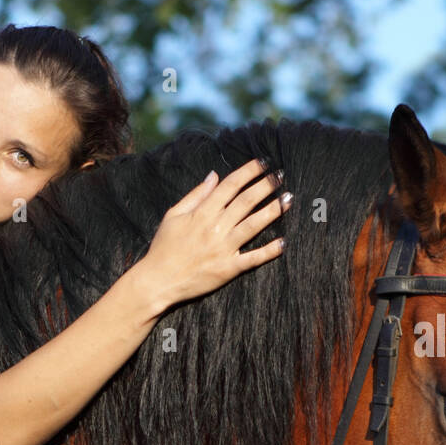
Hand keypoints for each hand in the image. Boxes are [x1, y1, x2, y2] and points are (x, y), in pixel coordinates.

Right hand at [137, 159, 288, 308]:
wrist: (158, 281)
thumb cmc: (163, 248)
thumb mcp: (173, 216)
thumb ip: (195, 195)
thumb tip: (214, 175)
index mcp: (202, 213)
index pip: (230, 185)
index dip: (249, 171)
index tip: (263, 163)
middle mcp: (216, 227)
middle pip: (247, 201)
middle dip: (266, 185)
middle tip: (280, 176)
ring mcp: (224, 248)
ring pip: (254, 225)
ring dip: (273, 210)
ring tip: (288, 199)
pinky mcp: (228, 269)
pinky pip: (253, 258)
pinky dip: (269, 251)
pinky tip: (283, 242)